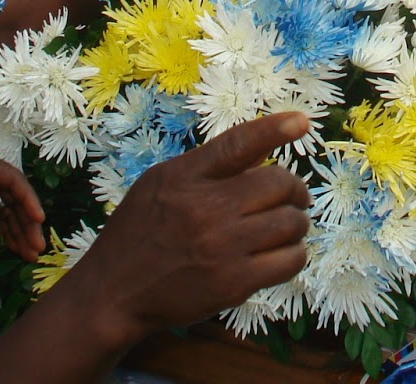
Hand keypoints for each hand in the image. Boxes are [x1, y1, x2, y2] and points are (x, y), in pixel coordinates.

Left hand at [0, 142, 46, 261]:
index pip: (12, 180)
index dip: (27, 199)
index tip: (38, 219)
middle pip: (14, 199)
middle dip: (27, 223)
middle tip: (36, 247)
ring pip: (7, 210)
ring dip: (19, 231)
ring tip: (30, 254)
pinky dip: (5, 231)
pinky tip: (14, 247)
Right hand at [57, 112, 311, 340]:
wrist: (113, 294)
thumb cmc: (139, 231)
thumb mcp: (162, 183)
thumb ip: (208, 165)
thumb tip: (263, 149)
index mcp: (185, 177)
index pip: (238, 143)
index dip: (275, 128)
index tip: (302, 121)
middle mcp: (206, 209)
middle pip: (279, 184)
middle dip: (293, 189)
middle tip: (291, 197)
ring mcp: (222, 248)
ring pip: (291, 223)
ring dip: (296, 222)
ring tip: (285, 226)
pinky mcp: (234, 284)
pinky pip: (290, 261)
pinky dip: (294, 253)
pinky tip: (282, 253)